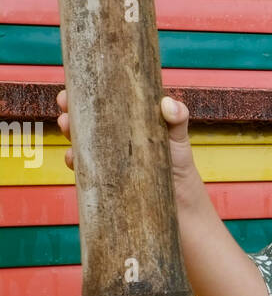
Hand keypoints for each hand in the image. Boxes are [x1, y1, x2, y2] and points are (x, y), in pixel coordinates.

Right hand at [55, 89, 196, 180]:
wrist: (182, 207)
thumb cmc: (180, 166)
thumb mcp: (179, 137)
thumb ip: (178, 118)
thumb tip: (167, 104)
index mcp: (127, 122)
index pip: (102, 104)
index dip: (84, 95)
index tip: (72, 89)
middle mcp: (113, 139)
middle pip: (85, 122)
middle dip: (70, 112)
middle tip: (65, 106)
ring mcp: (107, 161)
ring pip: (80, 144)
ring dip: (69, 135)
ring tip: (67, 128)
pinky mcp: (104, 182)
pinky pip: (83, 170)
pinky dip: (75, 163)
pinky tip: (73, 159)